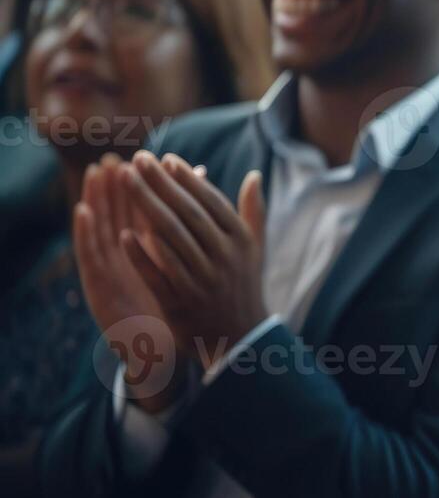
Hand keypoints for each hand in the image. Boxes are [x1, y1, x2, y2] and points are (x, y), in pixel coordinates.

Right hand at [72, 154, 180, 410]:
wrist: (171, 353)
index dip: (145, 187)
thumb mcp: (189, 267)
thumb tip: (214, 198)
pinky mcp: (99, 291)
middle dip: (117, 188)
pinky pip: (90, 259)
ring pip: (99, 231)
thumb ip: (196, 232)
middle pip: (119, 218)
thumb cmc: (181, 307)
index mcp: (150, 254)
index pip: (145, 213)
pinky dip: (85, 234)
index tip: (145, 157)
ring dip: (96, 201)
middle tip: (113, 157)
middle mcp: (129, 262)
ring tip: (95, 174)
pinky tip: (85, 213)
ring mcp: (112, 275)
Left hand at [119, 152, 267, 370]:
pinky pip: (158, 275)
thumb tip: (254, 175)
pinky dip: (142, 255)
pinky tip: (124, 234)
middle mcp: (223, 259)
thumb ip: (253, 211)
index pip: (211, 203)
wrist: (240, 338)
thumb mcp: (255, 248)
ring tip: (125, 184)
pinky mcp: (180, 303)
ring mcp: (201, 281)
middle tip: (138, 160)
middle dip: (160, 185)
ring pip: (170, 239)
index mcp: (240, 241)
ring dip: (146, 208)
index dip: (187, 180)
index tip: (165, 159)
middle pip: (187, 214)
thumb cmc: (243, 286)